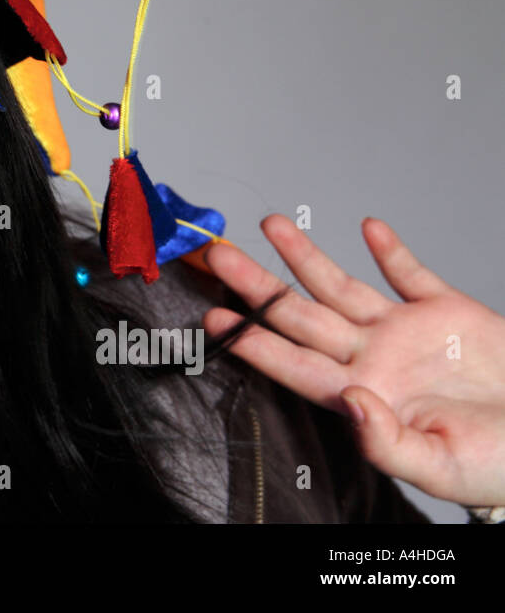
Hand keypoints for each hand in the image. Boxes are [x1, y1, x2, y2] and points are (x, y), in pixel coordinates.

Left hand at [201, 214, 504, 507]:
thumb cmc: (495, 463)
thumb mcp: (440, 467)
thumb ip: (387, 442)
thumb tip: (350, 403)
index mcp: (364, 394)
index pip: (294, 364)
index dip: (253, 342)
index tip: (215, 320)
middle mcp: (372, 358)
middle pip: (301, 316)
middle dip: (258, 286)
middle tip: (220, 259)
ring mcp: (403, 332)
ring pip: (340, 287)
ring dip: (305, 256)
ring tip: (270, 226)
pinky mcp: (443, 310)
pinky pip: (409, 273)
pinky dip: (390, 251)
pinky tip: (368, 228)